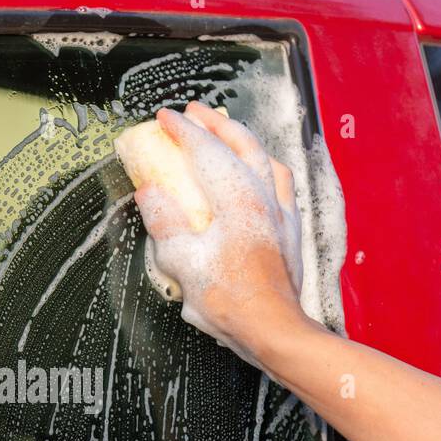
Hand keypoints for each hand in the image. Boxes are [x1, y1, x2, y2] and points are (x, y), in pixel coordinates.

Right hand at [133, 101, 310, 368]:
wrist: (272, 328)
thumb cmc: (228, 299)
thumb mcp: (181, 262)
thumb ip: (164, 222)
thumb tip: (150, 192)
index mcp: (235, 198)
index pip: (206, 149)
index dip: (182, 130)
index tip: (165, 118)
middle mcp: (262, 196)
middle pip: (241, 144)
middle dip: (215, 123)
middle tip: (195, 112)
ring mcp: (280, 212)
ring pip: (265, 158)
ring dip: (243, 139)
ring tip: (228, 133)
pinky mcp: (289, 230)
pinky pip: (282, 183)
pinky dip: (267, 166)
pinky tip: (263, 171)